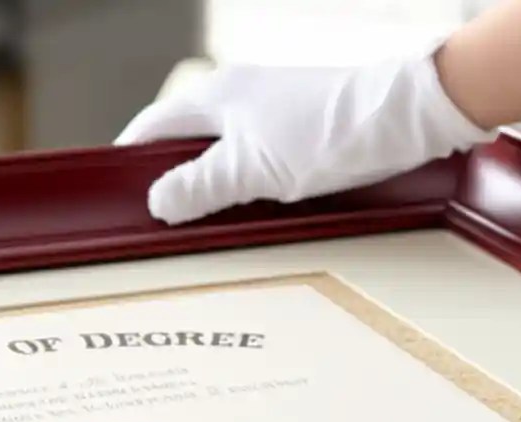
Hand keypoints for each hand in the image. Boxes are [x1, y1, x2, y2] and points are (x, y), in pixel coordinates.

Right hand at [113, 43, 493, 224]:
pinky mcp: (300, 129)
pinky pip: (255, 161)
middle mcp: (237, 98)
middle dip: (172, 181)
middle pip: (186, 144)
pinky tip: (252, 211)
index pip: (151, 128)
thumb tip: (156, 202)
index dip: (131, 161)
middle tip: (161, 223)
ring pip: (222, 155)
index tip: (115, 194)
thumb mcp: (253, 170)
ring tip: (203, 224)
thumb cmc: (329, 133)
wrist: (405, 115)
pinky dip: (244, 187)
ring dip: (211, 189)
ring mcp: (270, 112)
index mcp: (214, 97)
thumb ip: (200, 187)